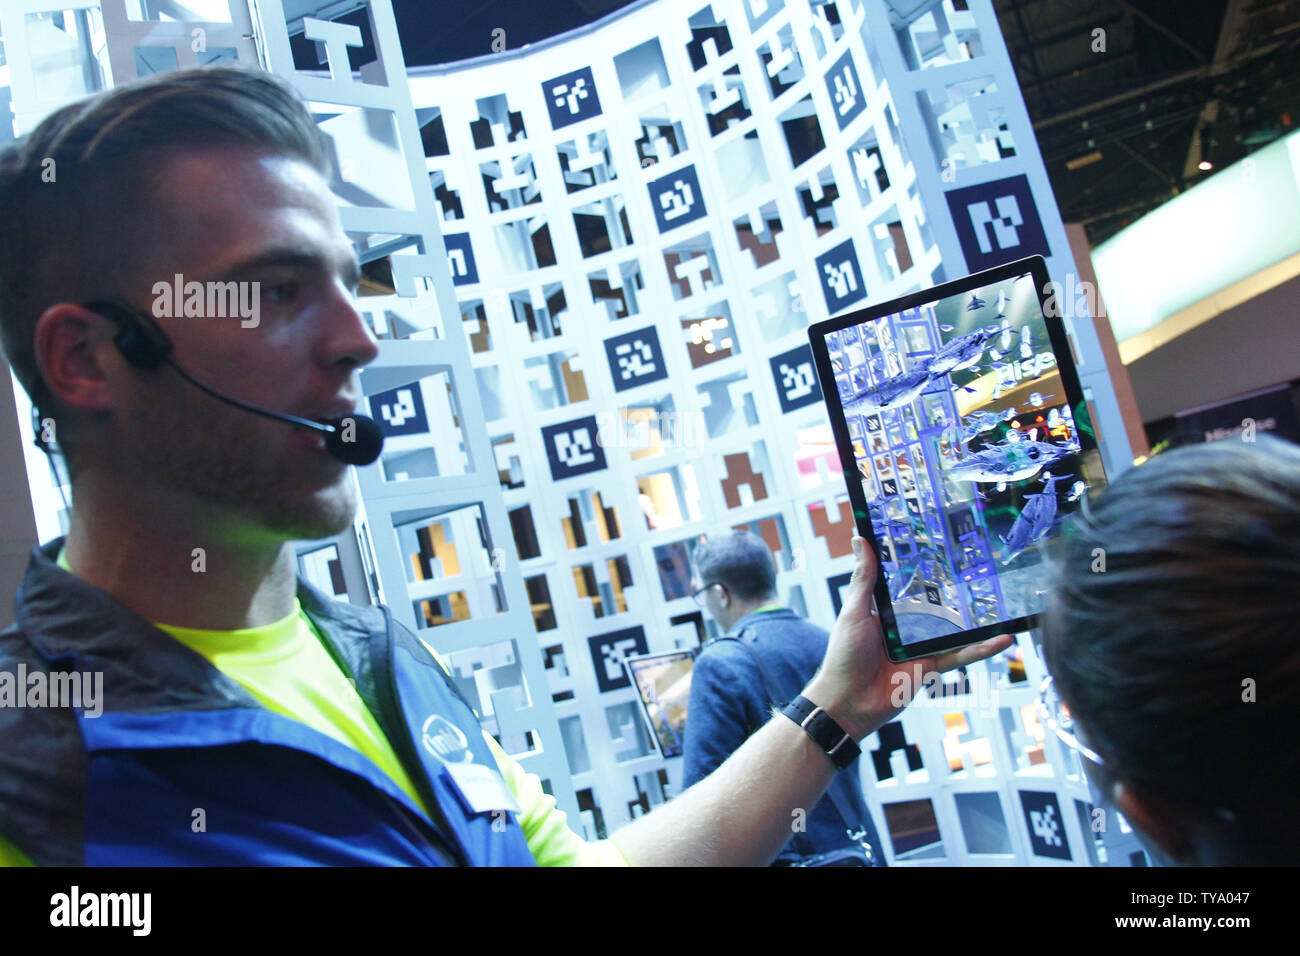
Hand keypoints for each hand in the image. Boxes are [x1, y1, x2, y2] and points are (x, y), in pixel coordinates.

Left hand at [803, 534, 1014, 739]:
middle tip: (981, 566)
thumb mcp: (854, 611)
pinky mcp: (931, 665)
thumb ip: (863, 578)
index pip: (907, 582)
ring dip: (979, 620)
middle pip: (937, 604)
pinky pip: (960, 655)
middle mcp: (905, 626)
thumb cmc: (843, 656)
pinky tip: (1001, 639)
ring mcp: (920, 646)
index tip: (938, 542)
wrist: (849, 702)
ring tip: (1001, 603)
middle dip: (957, 589)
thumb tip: (859, 539)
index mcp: (885, 610)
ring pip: (955, 629)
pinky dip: (981, 649)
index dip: (921, 565)